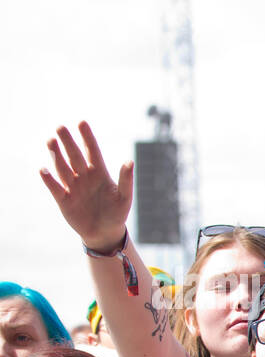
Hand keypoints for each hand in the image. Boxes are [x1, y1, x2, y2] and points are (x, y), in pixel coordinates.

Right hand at [40, 122, 133, 251]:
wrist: (104, 233)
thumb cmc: (116, 214)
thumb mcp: (124, 198)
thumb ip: (125, 180)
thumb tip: (129, 162)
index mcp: (99, 172)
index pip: (92, 150)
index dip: (87, 137)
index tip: (82, 122)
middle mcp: (83, 176)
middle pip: (74, 155)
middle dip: (68, 141)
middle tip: (61, 127)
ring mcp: (72, 186)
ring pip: (62, 167)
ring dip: (56, 155)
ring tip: (51, 141)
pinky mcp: (63, 199)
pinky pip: (54, 187)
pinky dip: (49, 179)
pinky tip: (44, 170)